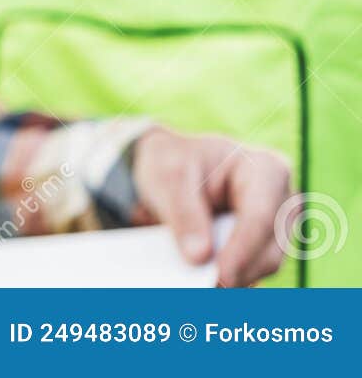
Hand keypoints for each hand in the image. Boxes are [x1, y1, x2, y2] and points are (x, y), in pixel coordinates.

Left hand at [130, 127, 294, 286]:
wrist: (173, 165)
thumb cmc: (176, 161)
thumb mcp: (169, 175)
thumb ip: (184, 213)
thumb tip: (200, 257)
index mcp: (267, 170)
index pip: (261, 218)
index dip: (241, 251)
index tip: (220, 277)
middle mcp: (283, 200)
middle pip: (270, 249)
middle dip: (237, 271)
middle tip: (201, 292)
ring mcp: (280, 226)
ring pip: (265, 266)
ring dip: (233, 277)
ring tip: (197, 289)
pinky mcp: (266, 246)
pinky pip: (253, 271)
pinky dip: (230, 278)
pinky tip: (203, 284)